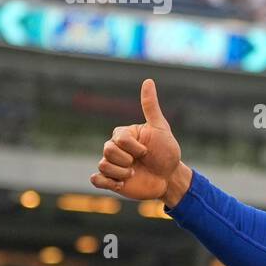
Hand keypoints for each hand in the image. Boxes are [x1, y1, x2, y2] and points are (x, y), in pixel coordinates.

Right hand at [89, 78, 189, 204]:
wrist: (169, 177)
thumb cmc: (167, 152)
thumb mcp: (161, 128)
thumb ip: (150, 106)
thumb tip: (148, 80)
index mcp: (124, 135)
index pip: (118, 138)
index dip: (134, 148)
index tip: (147, 151)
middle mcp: (115, 148)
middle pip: (107, 151)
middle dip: (127, 160)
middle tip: (139, 164)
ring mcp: (112, 164)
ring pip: (103, 166)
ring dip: (122, 173)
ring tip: (134, 175)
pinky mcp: (110, 180)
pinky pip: (95, 180)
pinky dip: (107, 183)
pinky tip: (122, 184)